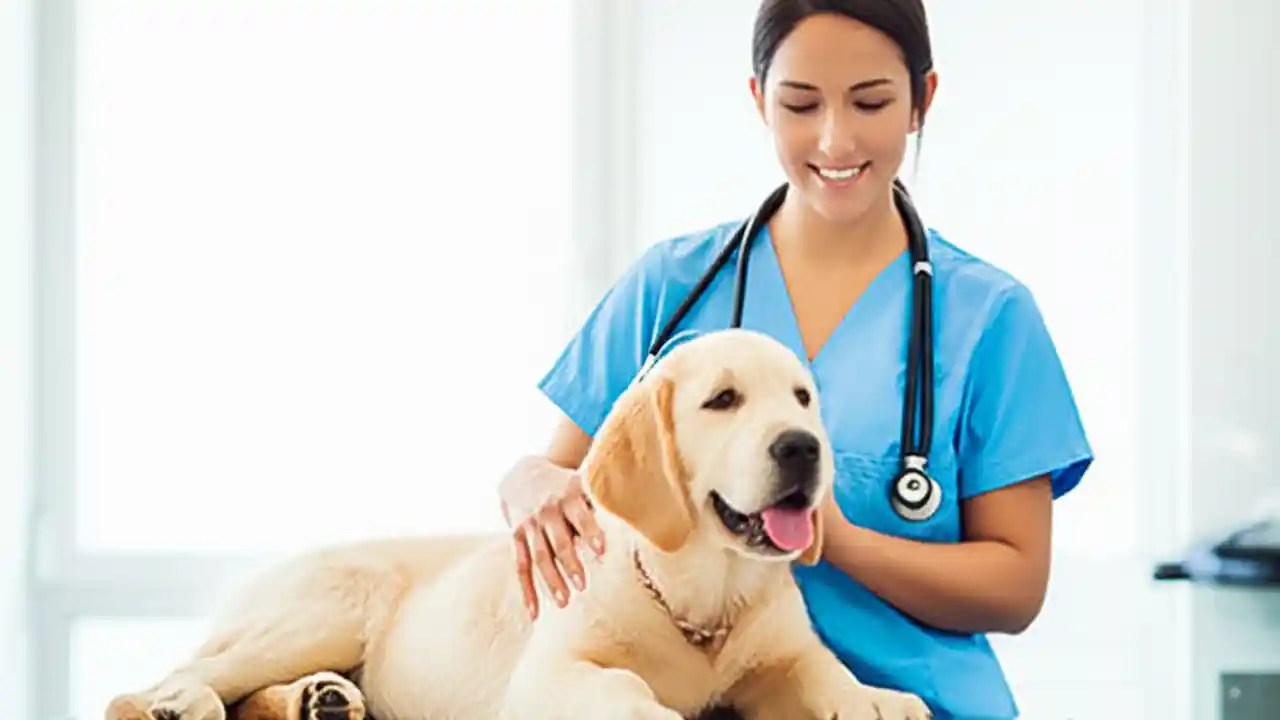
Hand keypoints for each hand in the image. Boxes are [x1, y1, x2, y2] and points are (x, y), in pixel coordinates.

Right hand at [499, 455, 605, 618]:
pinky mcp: (516, 537)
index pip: (580, 517)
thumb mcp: (582, 485)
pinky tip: (535, 612)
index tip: (602, 551)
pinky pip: (520, 566)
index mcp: (568, 497)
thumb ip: (600, 504)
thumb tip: (634, 524)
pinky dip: (527, 590)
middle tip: (582, 585)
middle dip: (570, 563)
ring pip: (539, 557)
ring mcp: (529, 526)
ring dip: (551, 580)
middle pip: (558, 541)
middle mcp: (547, 512)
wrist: (524, 473)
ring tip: (564, 602)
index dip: (590, 532)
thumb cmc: (565, 485)